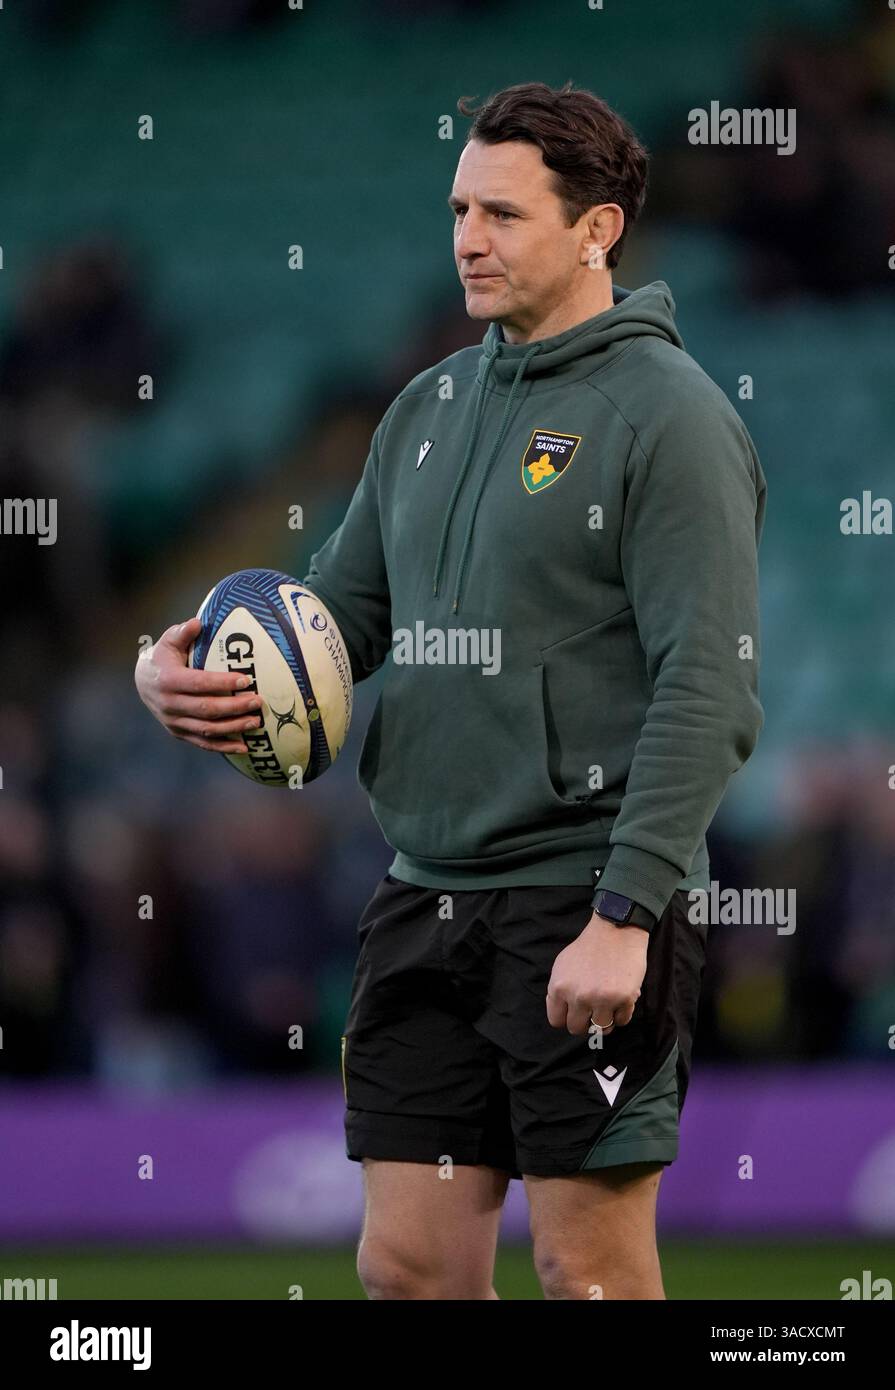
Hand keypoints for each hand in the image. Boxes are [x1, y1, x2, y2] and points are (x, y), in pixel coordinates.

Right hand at [134, 617, 263, 753]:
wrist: (142, 682)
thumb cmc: (163, 657)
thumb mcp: (168, 641)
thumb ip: (182, 633)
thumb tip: (197, 622)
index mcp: (167, 680)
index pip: (198, 683)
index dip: (222, 683)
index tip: (246, 680)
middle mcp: (169, 704)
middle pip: (206, 709)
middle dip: (234, 707)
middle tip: (258, 701)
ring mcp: (174, 722)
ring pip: (207, 729)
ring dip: (233, 727)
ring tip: (256, 721)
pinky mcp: (179, 733)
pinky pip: (204, 743)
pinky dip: (224, 747)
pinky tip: (245, 747)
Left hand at [546, 911, 648, 1034]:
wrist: (616, 931)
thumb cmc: (589, 947)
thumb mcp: (562, 965)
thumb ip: (558, 990)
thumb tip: (560, 1012)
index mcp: (559, 988)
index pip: (556, 1021)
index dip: (566, 1017)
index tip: (575, 1012)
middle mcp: (578, 997)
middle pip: (577, 1028)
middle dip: (585, 1022)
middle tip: (593, 1011)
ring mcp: (602, 1000)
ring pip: (601, 1029)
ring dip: (605, 1021)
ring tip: (608, 1007)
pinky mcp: (624, 999)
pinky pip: (622, 1021)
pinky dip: (622, 1014)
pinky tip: (621, 1001)